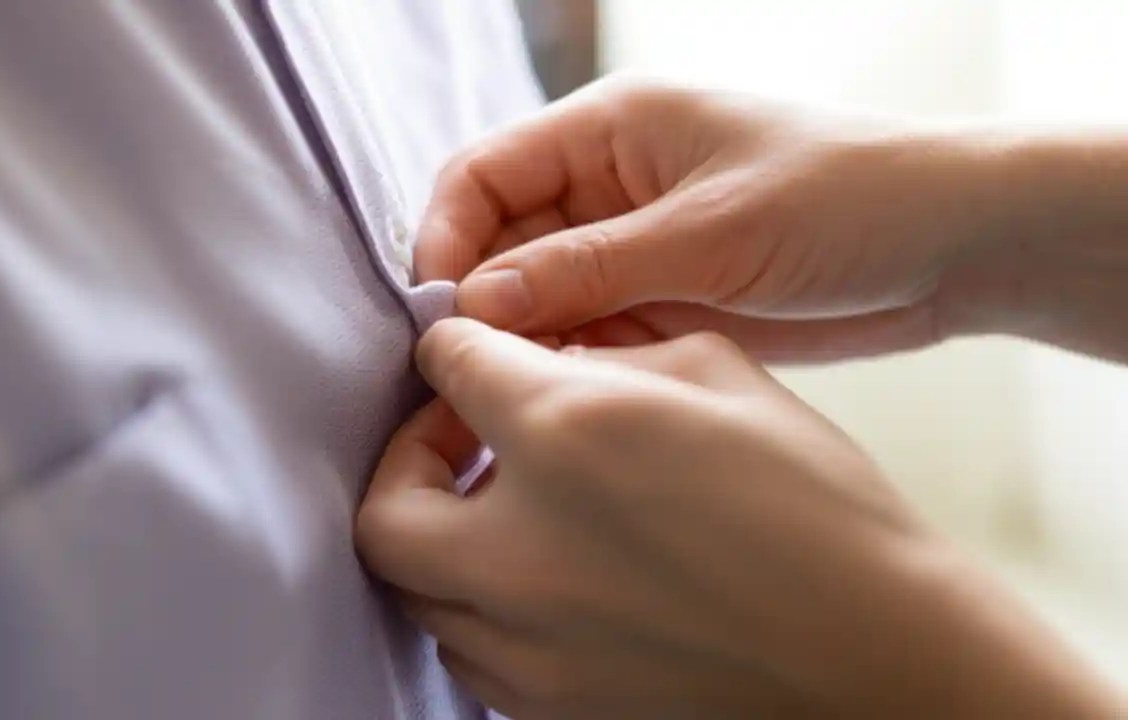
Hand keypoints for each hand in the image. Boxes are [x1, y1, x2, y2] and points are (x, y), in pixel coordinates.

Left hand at [355, 318, 1119, 718]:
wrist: (880, 655)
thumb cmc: (822, 509)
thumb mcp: (721, 375)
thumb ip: (609, 352)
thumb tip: (542, 358)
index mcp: (569, 436)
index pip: (448, 367)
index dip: (455, 347)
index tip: (472, 357)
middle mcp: (524, 549)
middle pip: (385, 505)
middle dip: (408, 457)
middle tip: (459, 438)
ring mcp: (531, 644)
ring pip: (417, 593)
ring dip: (439, 535)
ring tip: (500, 510)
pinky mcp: (551, 706)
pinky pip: (467, 653)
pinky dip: (477, 606)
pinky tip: (537, 578)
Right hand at [415, 77, 1048, 360]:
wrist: (950, 246)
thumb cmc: (844, 200)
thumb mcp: (710, 232)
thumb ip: (588, 267)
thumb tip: (475, 300)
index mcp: (610, 130)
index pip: (484, 174)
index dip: (445, 236)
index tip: (437, 310)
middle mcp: (608, 187)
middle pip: (501, 241)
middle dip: (479, 301)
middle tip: (470, 373)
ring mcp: (633, 249)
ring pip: (538, 297)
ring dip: (523, 343)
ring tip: (519, 397)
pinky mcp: (661, 302)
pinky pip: (587, 334)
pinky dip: (571, 367)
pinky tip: (573, 402)